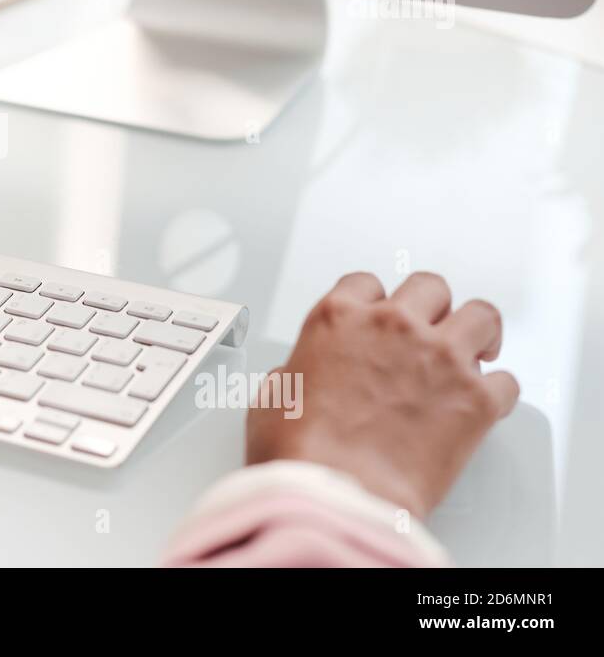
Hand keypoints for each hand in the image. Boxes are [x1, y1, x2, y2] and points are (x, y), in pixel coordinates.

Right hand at [247, 271, 518, 516]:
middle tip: (430, 329)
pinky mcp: (476, 399)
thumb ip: (297, 373)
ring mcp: (440, 358)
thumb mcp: (273, 396)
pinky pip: (506, 381)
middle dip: (431, 308)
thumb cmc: (300, 452)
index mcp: (339, 319)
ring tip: (475, 350)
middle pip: (430, 288)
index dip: (375, 301)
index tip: (380, 314)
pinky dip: (496, 392)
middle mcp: (392, 326)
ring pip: (482, 316)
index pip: (366, 283)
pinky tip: (484, 402)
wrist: (337, 495)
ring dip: (478, 333)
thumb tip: (301, 382)